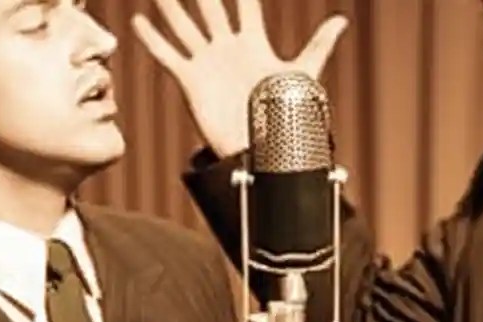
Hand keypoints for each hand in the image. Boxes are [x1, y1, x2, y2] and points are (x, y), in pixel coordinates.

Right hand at [132, 0, 347, 155]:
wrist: (258, 146)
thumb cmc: (284, 113)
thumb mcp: (303, 73)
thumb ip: (319, 45)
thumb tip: (342, 20)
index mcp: (253, 43)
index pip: (246, 5)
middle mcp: (227, 48)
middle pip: (210, 8)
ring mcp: (207, 62)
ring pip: (185, 26)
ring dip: (171, 7)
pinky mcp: (191, 79)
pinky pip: (168, 54)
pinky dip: (152, 39)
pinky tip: (140, 22)